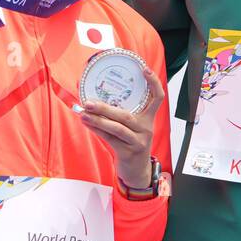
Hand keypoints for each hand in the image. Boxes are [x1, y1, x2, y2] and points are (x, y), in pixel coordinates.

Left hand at [74, 67, 166, 188]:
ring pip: (117, 128)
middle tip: (89, 102)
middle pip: (126, 115)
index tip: (144, 69)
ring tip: (84, 113)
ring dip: (98, 120)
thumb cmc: (132, 145)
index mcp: (149, 120)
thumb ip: (122, 116)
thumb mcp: (133, 129)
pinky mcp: (128, 153)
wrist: (137, 172)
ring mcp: (138, 142)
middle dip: (105, 108)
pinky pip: (110, 139)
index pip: (157, 98)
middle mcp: (146, 129)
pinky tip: (87, 124)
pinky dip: (97, 130)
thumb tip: (98, 99)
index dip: (153, 83)